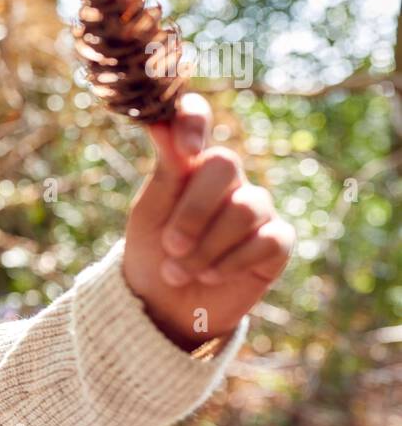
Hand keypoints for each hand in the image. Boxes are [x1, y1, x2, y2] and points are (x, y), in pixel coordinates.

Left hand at [122, 93, 293, 350]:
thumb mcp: (148, 214)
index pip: (196, 117)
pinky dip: (232, 262)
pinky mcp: (276, 242)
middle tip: (171, 246)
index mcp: (188, 163)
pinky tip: (211, 276)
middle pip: (226, 164)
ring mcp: (255, 208)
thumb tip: (160, 124)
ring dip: (206, 246)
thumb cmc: (152, 252)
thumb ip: (163, 171)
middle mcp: (227, 180)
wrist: (165, 307)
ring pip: (246, 207)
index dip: (194, 122)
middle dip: (193, 211)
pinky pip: (267, 240)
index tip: (184, 151)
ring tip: (179, 272)